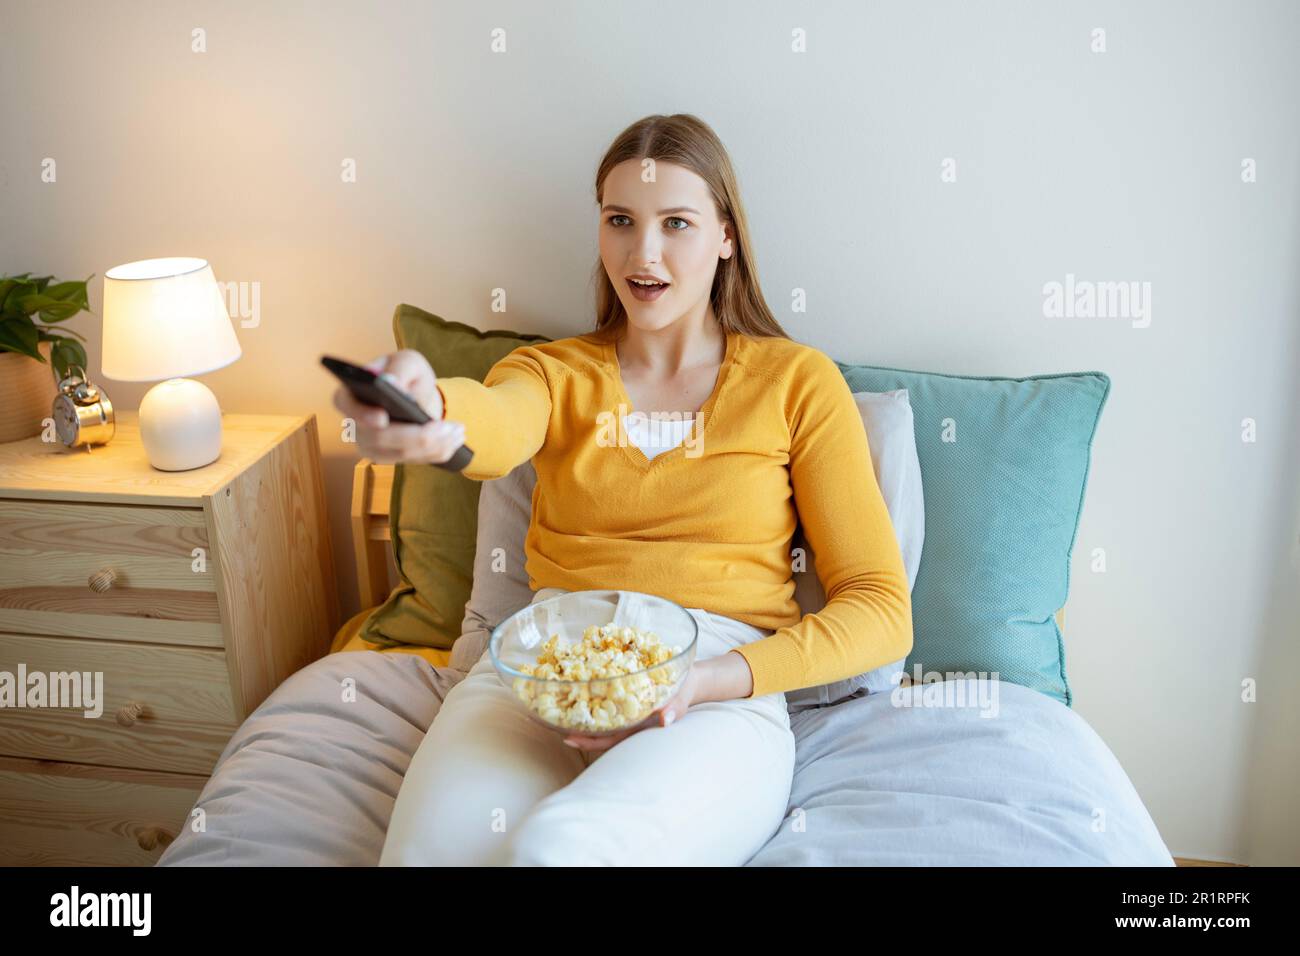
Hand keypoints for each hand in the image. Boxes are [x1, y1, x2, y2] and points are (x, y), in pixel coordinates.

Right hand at [331, 349, 465, 464]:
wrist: (418, 395)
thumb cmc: (408, 375)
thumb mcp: (408, 362)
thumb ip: (399, 368)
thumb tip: (390, 382)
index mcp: (351, 394)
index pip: (346, 404)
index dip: (361, 414)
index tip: (383, 418)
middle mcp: (355, 424)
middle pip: (380, 438)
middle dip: (416, 435)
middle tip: (446, 427)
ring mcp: (371, 445)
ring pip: (401, 453)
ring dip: (434, 444)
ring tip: (458, 430)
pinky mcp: (390, 458)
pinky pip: (415, 460)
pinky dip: (439, 450)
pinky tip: (456, 439)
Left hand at [562, 664, 703, 752]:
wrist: (691, 678)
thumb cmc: (684, 689)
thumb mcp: (680, 697)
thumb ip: (674, 708)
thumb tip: (665, 719)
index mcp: (637, 725)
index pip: (608, 738)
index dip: (588, 741)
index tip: (569, 738)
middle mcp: (627, 719)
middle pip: (597, 729)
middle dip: (576, 728)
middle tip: (553, 722)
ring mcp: (625, 707)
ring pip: (599, 715)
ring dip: (580, 712)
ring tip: (557, 706)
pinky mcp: (624, 692)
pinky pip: (605, 696)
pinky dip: (591, 694)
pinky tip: (577, 685)